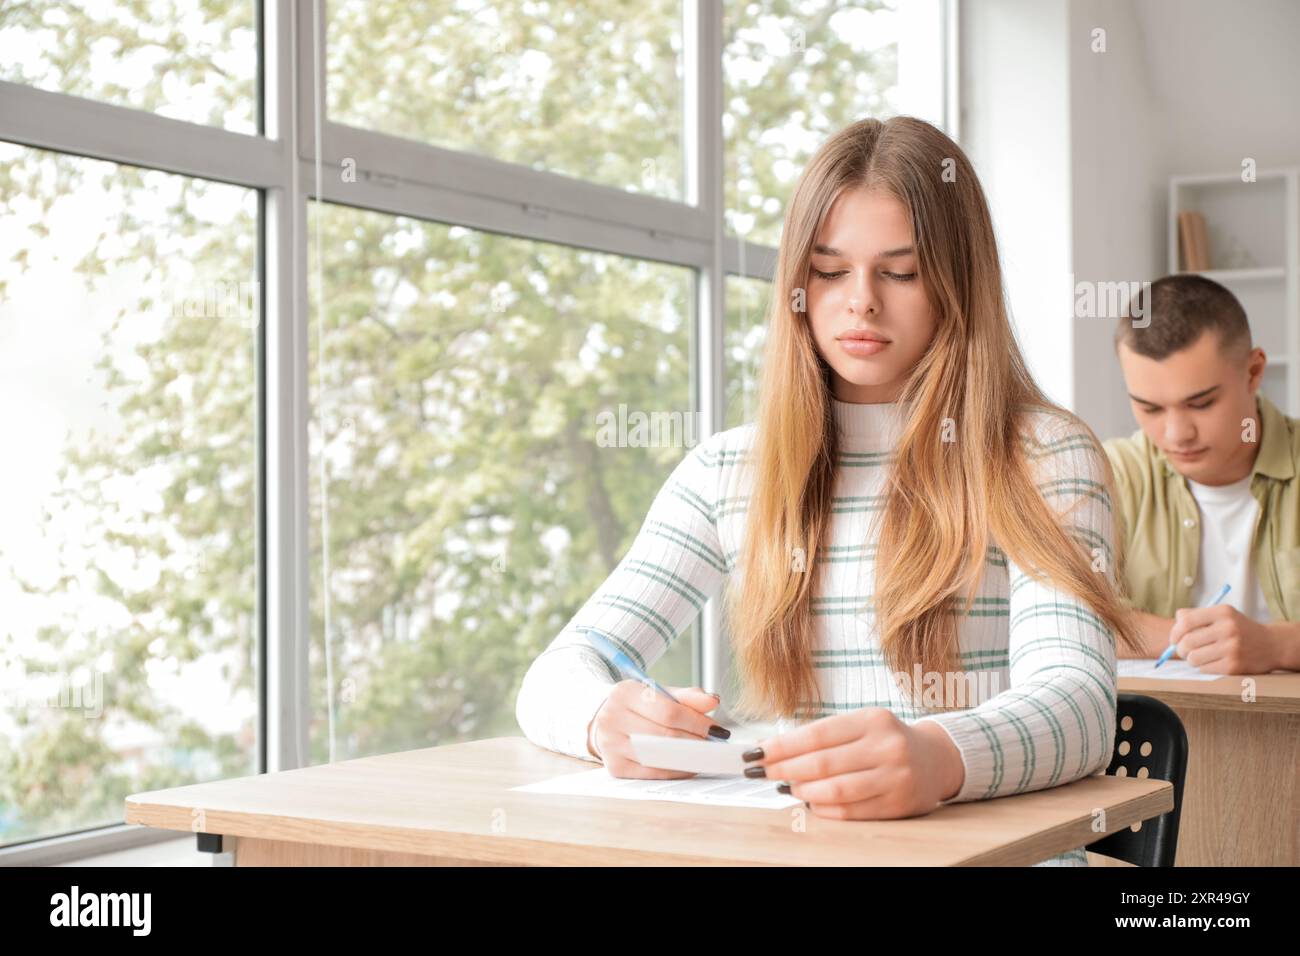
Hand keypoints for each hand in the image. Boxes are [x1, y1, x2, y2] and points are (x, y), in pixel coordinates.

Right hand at [586, 680, 724, 778]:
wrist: (607, 720)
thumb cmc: (638, 707)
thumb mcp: (660, 694)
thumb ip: (687, 697)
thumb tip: (712, 701)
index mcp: (625, 693)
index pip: (668, 711)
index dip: (696, 722)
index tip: (715, 729)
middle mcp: (613, 717)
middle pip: (664, 736)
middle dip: (694, 742)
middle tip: (713, 744)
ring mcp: (611, 744)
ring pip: (658, 756)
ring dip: (686, 758)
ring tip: (703, 754)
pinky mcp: (615, 766)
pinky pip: (652, 773)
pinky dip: (674, 772)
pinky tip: (687, 766)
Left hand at [745, 708, 963, 818]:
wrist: (936, 759)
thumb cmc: (886, 740)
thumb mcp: (862, 725)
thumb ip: (824, 736)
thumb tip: (773, 749)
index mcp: (873, 720)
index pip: (817, 734)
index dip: (782, 746)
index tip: (756, 752)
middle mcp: (887, 746)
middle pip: (823, 762)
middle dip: (785, 769)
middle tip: (762, 772)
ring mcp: (895, 777)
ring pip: (836, 789)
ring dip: (804, 790)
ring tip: (786, 787)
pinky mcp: (898, 804)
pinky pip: (852, 810)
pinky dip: (825, 808)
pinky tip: (810, 803)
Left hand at [1167, 604, 1280, 673]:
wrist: (1271, 645)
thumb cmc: (1238, 629)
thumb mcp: (1222, 615)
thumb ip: (1197, 615)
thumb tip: (1176, 621)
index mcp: (1223, 612)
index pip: (1186, 621)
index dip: (1174, 632)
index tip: (1174, 639)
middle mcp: (1228, 629)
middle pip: (1187, 642)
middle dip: (1180, 649)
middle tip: (1183, 650)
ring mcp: (1232, 648)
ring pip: (1193, 658)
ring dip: (1190, 659)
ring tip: (1197, 656)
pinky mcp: (1234, 666)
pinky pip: (1204, 669)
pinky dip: (1202, 667)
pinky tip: (1210, 662)